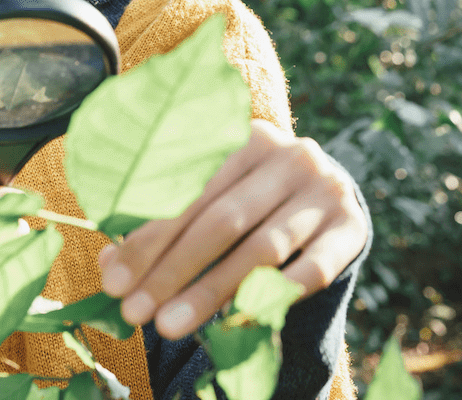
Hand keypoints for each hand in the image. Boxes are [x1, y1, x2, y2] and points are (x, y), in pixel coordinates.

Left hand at [97, 119, 366, 339]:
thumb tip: (109, 263)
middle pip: (221, 218)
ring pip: (260, 247)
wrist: (329, 199)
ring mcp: (325, 189)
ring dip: (210, 291)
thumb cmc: (251, 200)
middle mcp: (288, 154)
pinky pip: (312, 269)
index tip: (113, 280)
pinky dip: (273, 296)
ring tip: (168, 326)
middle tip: (134, 311)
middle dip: (171, 269)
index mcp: (244, 135)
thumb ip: (162, 224)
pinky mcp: (352, 227)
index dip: (146, 236)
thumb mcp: (209, 198)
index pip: (187, 188)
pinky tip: (236, 321)